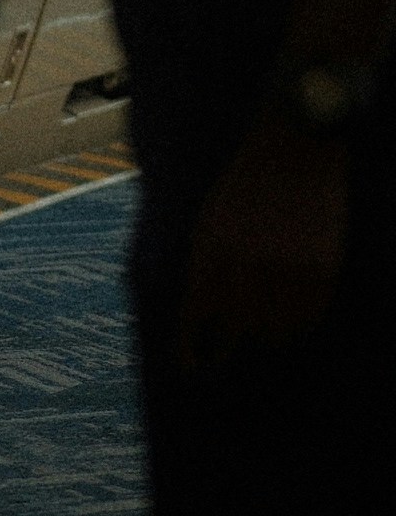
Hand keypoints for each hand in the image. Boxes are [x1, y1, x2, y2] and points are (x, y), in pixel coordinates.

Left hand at [178, 112, 350, 371]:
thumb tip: (207, 327)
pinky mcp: (323, 269)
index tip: (192, 370)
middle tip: (231, 360)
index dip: (191, 352)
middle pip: (238, 336)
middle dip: (232, 352)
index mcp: (210, 251)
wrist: (295, 145)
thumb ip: (206, 270)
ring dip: (270, 340)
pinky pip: (310, 319)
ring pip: (277, 334)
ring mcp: (287, 268)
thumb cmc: (246, 185)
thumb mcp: (211, 221)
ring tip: (266, 336)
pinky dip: (301, 327)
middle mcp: (246, 265)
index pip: (196, 319)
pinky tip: (294, 322)